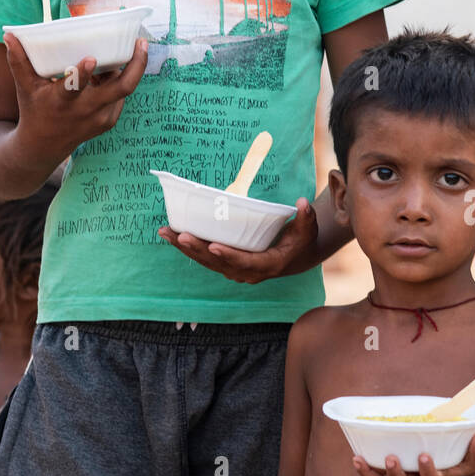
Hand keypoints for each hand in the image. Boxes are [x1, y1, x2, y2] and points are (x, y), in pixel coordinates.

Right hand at [4, 33, 147, 162]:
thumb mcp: (25, 87)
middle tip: (141, 43)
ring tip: (131, 48)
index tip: (90, 58)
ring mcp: (101, 118)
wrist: (42, 147)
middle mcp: (85, 112)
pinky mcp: (108, 121)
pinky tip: (115, 67)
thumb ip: (18, 61)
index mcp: (62, 102)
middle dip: (136, 66)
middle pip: (120, 89)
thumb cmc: (34, 110)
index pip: (74, 89)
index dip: (83, 74)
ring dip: (128, 69)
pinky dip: (119, 79)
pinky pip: (120, 96)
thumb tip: (9, 34)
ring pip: (123, 90)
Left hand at [156, 196, 318, 283]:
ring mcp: (236, 270)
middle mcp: (248, 272)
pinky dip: (188, 248)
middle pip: (218, 263)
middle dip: (198, 250)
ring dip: (186, 249)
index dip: (229, 256)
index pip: (246, 262)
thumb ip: (306, 217)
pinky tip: (173, 235)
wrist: (295, 257)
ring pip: (207, 262)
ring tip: (166, 233)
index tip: (214, 246)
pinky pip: (205, 259)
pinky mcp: (227, 265)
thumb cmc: (300, 239)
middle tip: (181, 235)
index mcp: (268, 264)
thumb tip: (303, 203)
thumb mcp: (307, 229)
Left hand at [352, 432, 474, 475]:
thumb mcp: (472, 461)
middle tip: (392, 458)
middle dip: (396, 474)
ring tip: (360, 459)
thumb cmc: (459, 463)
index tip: (424, 455)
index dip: (428, 471)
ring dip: (373, 473)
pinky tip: (356, 457)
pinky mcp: (392, 474)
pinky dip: (365, 471)